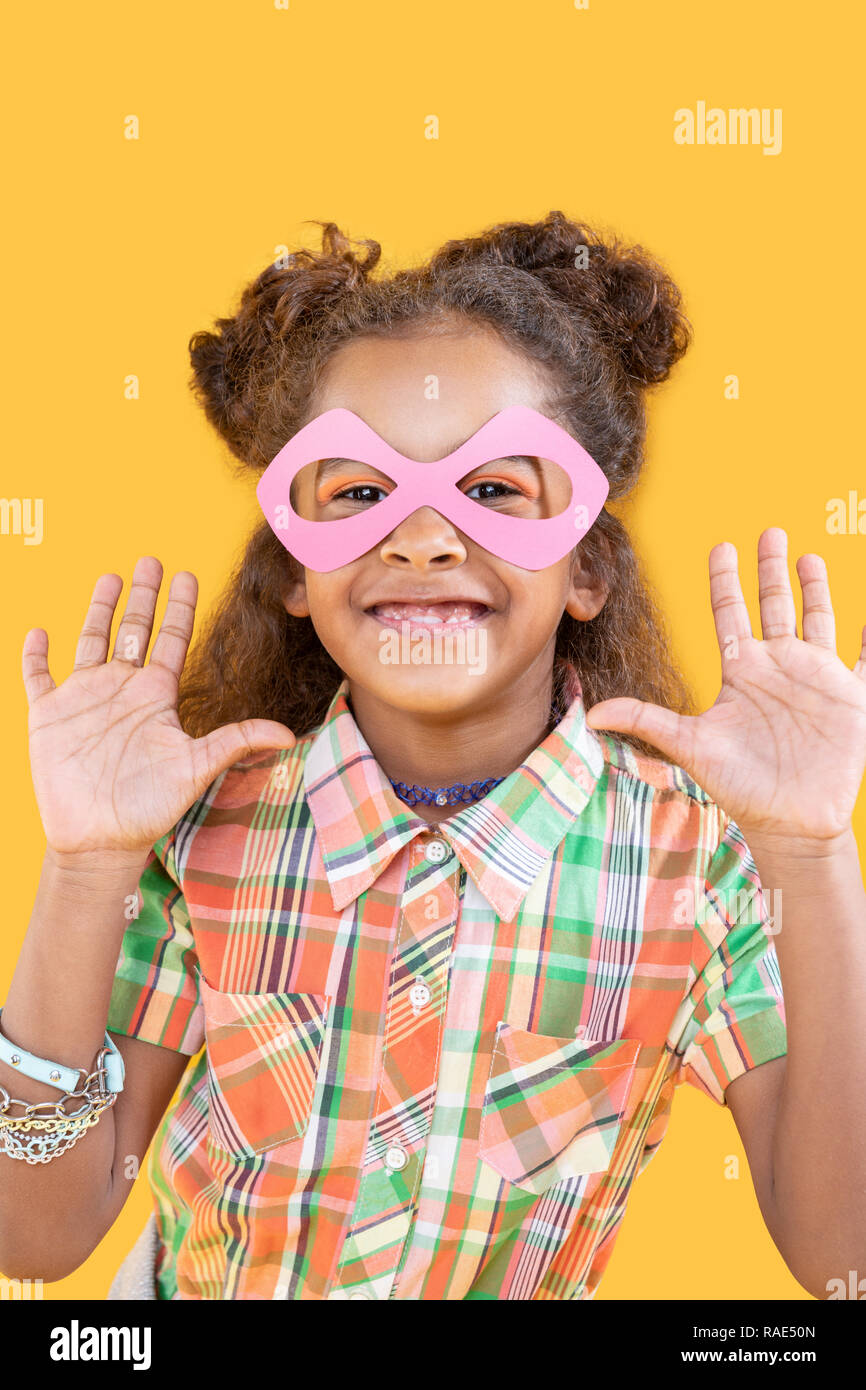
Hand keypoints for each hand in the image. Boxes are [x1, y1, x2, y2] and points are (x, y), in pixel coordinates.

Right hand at [23, 556, 296, 858]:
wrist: (101, 840)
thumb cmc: (150, 807)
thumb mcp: (196, 767)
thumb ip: (236, 741)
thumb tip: (289, 734)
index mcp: (157, 696)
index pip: (172, 639)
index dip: (180, 607)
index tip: (188, 574)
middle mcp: (123, 690)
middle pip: (134, 628)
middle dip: (143, 594)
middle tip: (151, 559)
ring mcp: (85, 699)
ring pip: (90, 639)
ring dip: (98, 608)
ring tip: (109, 576)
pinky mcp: (48, 715)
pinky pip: (38, 675)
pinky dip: (36, 654)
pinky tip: (38, 631)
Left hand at [585, 528, 865, 845]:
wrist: (790, 823)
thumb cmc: (740, 786)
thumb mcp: (691, 745)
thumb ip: (646, 721)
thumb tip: (589, 716)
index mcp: (742, 672)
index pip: (730, 614)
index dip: (725, 581)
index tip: (720, 546)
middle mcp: (777, 668)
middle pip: (773, 604)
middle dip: (769, 568)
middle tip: (768, 530)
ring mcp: (815, 679)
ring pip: (815, 618)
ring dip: (813, 588)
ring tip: (807, 555)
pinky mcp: (849, 697)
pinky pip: (864, 657)